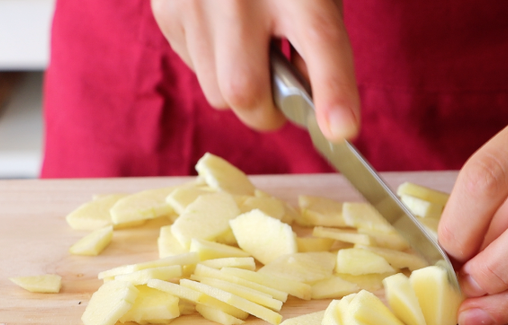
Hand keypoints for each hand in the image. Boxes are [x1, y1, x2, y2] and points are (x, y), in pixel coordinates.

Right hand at [151, 0, 358, 138]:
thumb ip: (319, 51)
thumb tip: (305, 108)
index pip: (321, 43)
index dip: (333, 92)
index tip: (341, 129)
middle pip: (244, 92)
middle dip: (267, 111)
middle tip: (282, 97)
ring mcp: (195, 2)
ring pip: (216, 92)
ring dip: (240, 88)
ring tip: (252, 47)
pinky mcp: (166, 10)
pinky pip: (195, 70)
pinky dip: (215, 66)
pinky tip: (225, 32)